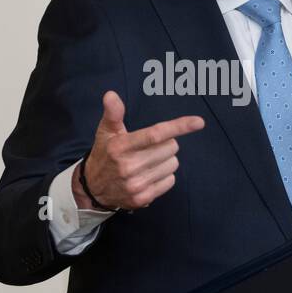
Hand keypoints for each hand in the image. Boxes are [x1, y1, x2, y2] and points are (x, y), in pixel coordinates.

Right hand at [76, 91, 204, 210]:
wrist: (93, 188)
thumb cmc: (105, 154)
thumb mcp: (105, 132)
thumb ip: (113, 113)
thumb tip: (111, 94)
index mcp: (120, 146)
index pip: (155, 134)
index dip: (178, 127)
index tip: (198, 122)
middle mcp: (128, 166)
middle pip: (170, 148)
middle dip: (166, 144)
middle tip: (150, 147)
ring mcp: (136, 184)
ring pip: (172, 164)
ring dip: (166, 160)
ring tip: (149, 161)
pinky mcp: (142, 198)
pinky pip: (170, 181)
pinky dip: (164, 176)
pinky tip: (150, 174)